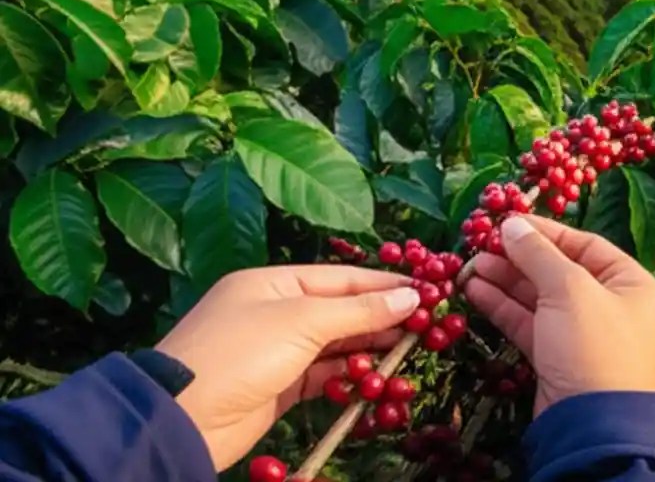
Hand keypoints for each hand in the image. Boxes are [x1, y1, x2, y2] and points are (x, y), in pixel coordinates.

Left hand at [155, 266, 419, 469]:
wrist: (182, 419)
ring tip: (411, 349)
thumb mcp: (301, 322)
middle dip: (382, 316)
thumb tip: (408, 299)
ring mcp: (277, 351)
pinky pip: (324, 375)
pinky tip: (377, 378)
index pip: (341, 278)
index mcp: (274, 283)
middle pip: (341, 310)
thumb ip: (358, 311)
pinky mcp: (279, 387)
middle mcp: (275, 312)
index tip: (426, 291)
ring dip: (370, 347)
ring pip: (335, 344)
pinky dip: (349, 376)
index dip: (384, 285)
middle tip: (428, 323)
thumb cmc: (238, 354)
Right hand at [462, 215, 654, 415]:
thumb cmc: (593, 347)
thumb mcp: (569, 290)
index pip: (586, 245)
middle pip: (558, 271)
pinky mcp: (557, 359)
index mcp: (630, 284)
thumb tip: (512, 224)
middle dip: (518, 258)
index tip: (508, 221)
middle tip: (480, 244)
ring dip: (504, 280)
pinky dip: (503, 307)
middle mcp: (610, 306)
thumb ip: (538, 254)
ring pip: (539, 298)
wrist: (592, 426)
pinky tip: (475, 291)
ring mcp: (582, 335)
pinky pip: (529, 323)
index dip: (545, 232)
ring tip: (469, 265)